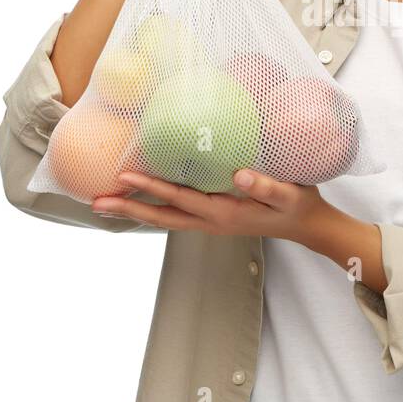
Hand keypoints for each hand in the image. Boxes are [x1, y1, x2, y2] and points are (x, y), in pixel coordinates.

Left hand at [91, 168, 336, 242]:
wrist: (307, 226)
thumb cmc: (299, 206)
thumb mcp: (289, 195)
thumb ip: (267, 187)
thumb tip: (239, 174)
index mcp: (225, 213)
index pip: (181, 198)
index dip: (153, 187)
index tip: (126, 175)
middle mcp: (211, 221)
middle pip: (161, 216)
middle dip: (128, 208)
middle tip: (95, 202)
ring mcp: (210, 223)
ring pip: (164, 218)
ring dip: (134, 210)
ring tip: (105, 203)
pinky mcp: (213, 218)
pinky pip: (175, 214)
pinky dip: (153, 207)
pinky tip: (140, 199)